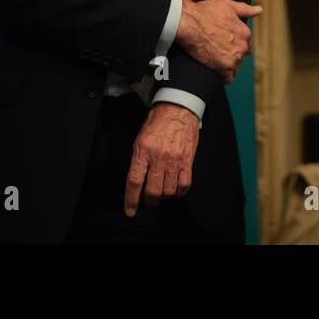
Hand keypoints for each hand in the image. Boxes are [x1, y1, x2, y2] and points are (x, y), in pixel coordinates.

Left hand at [125, 102, 199, 216]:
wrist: (178, 109)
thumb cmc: (158, 122)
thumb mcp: (141, 138)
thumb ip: (139, 159)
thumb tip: (137, 180)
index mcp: (143, 150)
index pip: (134, 181)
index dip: (131, 200)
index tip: (130, 210)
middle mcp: (158, 157)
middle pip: (152, 190)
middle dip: (150, 200)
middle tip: (150, 199)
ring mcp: (174, 159)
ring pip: (168, 190)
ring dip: (165, 195)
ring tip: (164, 191)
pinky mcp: (187, 160)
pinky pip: (184, 184)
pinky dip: (180, 191)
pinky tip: (177, 188)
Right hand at [175, 0, 260, 83]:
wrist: (190, 24)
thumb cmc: (206, 12)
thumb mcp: (228, 5)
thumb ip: (245, 9)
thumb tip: (259, 10)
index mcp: (245, 33)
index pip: (246, 44)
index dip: (236, 44)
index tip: (226, 44)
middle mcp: (243, 46)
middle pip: (241, 56)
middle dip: (232, 55)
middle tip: (218, 51)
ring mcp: (234, 58)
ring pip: (235, 67)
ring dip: (227, 66)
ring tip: (215, 61)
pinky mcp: (224, 68)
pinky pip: (227, 78)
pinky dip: (222, 77)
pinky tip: (215, 72)